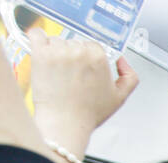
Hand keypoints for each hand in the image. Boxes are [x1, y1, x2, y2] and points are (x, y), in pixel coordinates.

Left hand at [29, 29, 138, 162]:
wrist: (65, 123)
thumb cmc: (88, 113)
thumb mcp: (120, 98)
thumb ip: (130, 77)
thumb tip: (122, 61)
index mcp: (99, 58)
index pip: (93, 46)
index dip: (88, 58)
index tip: (83, 68)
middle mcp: (79, 51)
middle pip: (74, 42)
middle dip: (72, 55)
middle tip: (70, 74)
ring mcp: (59, 51)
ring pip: (57, 41)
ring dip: (56, 52)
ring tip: (58, 71)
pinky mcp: (40, 54)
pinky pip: (37, 35)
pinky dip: (38, 40)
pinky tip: (41, 50)